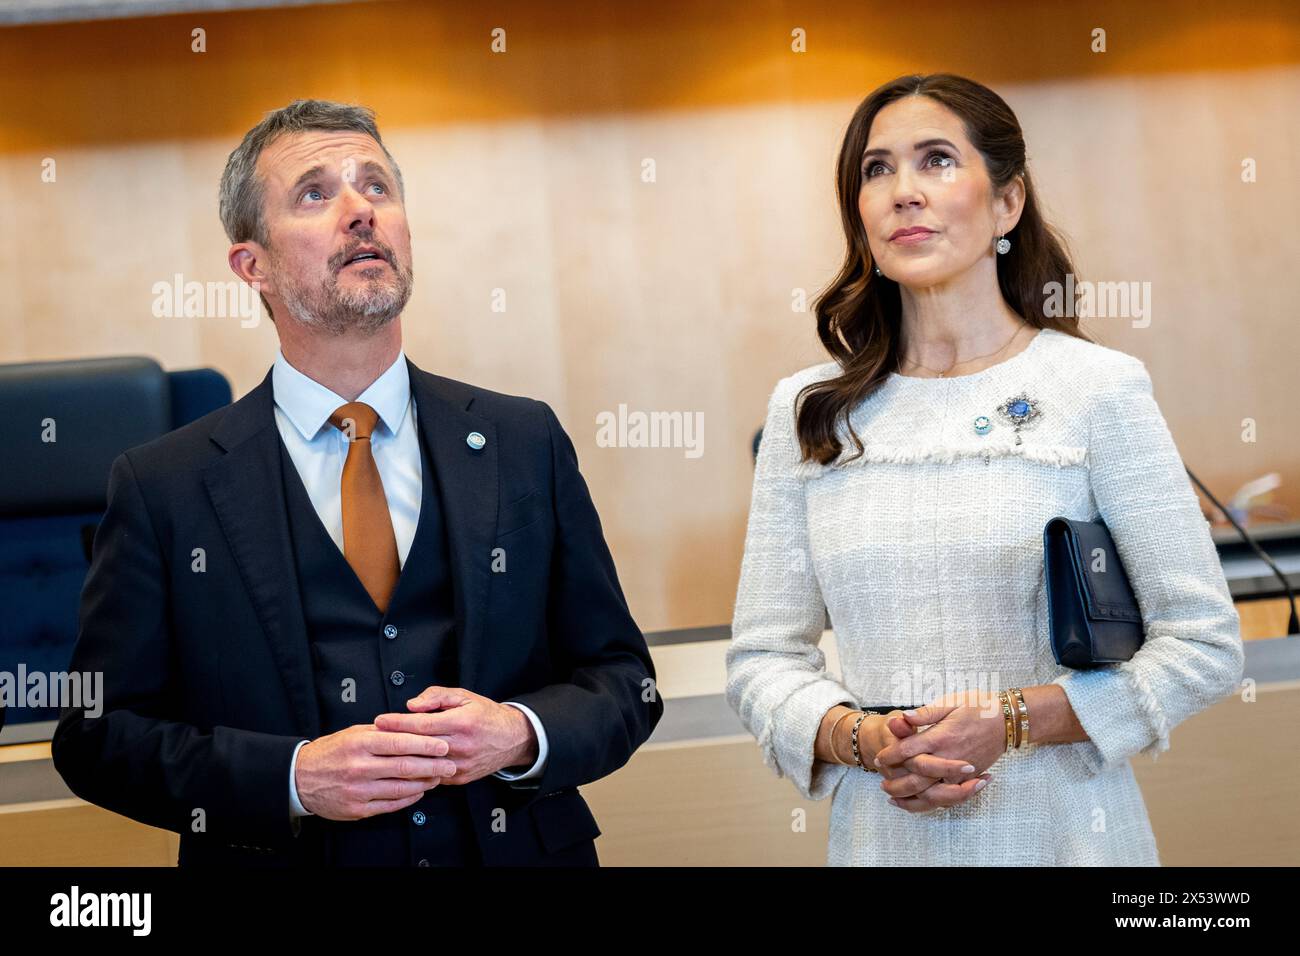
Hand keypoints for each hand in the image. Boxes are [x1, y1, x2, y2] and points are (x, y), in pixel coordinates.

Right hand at [295, 723, 456, 820]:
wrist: (299, 778)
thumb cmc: (330, 752)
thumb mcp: (353, 733)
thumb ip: (381, 732)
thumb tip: (412, 727)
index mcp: (360, 743)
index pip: (400, 742)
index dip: (426, 745)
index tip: (444, 745)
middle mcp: (359, 766)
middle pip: (405, 766)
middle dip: (433, 765)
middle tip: (450, 763)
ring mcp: (358, 790)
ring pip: (400, 787)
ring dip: (424, 783)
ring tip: (438, 777)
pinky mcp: (357, 809)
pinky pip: (390, 805)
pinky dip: (408, 798)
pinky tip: (419, 791)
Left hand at [372, 685, 537, 785]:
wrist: (513, 739)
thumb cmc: (486, 714)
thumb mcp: (464, 696)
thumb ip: (436, 696)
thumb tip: (411, 706)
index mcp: (461, 723)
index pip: (422, 724)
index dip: (398, 723)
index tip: (379, 721)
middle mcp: (460, 746)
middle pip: (419, 746)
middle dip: (393, 742)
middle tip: (372, 738)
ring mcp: (460, 766)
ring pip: (424, 765)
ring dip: (402, 759)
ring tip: (383, 753)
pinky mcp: (459, 779)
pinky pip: (432, 776)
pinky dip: (417, 771)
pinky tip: (403, 765)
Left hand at [873, 693, 1006, 812]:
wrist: (1009, 721)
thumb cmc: (978, 706)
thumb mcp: (950, 702)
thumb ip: (925, 712)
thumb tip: (902, 717)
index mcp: (941, 736)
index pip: (908, 750)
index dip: (890, 755)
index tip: (879, 758)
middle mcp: (950, 757)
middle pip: (917, 778)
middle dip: (896, 783)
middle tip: (881, 782)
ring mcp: (961, 772)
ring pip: (932, 795)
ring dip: (911, 800)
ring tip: (894, 799)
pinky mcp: (970, 779)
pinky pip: (949, 798)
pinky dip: (933, 804)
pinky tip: (919, 803)